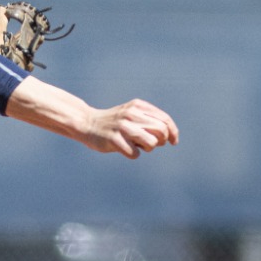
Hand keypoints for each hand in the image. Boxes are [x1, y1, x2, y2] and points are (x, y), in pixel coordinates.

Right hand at [4, 76, 177, 159]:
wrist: (86, 123)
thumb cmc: (114, 123)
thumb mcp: (132, 114)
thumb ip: (149, 119)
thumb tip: (169, 136)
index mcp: (138, 106)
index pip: (164, 119)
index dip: (173, 132)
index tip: (173, 141)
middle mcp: (131, 114)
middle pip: (161, 131)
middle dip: (160, 141)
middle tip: (149, 144)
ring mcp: (122, 127)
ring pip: (151, 142)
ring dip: (147, 148)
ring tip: (136, 145)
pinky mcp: (114, 139)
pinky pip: (135, 153)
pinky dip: (132, 154)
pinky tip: (123, 149)